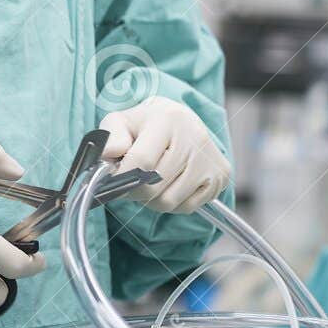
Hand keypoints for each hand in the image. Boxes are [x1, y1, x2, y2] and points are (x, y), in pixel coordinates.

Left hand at [100, 97, 229, 213]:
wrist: (180, 122)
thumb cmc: (146, 125)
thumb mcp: (122, 123)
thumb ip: (110, 137)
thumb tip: (107, 154)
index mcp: (167, 120)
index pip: (141, 162)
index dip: (121, 178)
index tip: (113, 180)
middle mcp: (194, 138)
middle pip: (153, 187)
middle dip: (134, 190)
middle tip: (130, 182)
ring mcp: (209, 159)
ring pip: (168, 202)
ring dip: (151, 200)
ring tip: (150, 182)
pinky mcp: (220, 176)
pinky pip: (186, 207)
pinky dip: (172, 203)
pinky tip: (169, 185)